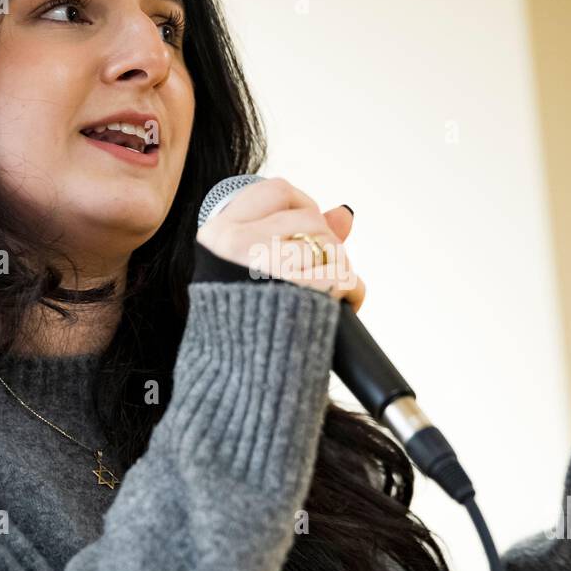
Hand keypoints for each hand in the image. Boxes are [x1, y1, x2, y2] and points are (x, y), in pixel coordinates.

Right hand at [195, 176, 364, 310]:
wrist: (234, 379)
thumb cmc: (245, 326)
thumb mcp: (251, 272)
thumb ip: (297, 237)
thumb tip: (345, 212)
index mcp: (218, 235)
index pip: (277, 191)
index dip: (304, 207)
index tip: (307, 232)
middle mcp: (238, 245)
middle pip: (311, 220)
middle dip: (326, 246)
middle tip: (317, 276)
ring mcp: (267, 266)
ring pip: (331, 246)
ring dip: (340, 271)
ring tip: (325, 295)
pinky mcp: (298, 289)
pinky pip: (343, 275)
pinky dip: (351, 292)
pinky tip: (341, 306)